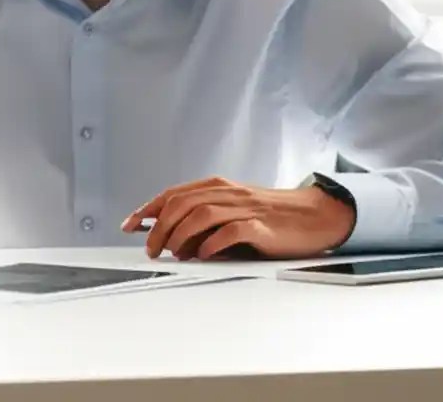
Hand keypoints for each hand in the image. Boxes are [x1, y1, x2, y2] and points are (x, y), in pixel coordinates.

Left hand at [120, 176, 354, 259]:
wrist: (313, 216)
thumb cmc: (269, 217)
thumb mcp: (231, 211)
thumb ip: (203, 221)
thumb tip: (169, 239)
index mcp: (217, 187)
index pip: (173, 194)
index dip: (148, 209)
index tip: (129, 225)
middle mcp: (228, 193)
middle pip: (182, 204)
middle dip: (160, 227)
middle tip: (152, 249)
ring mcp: (245, 208)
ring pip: (201, 214)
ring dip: (181, 235)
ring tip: (174, 254)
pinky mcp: (262, 226)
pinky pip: (231, 231)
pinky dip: (213, 244)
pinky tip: (205, 255)